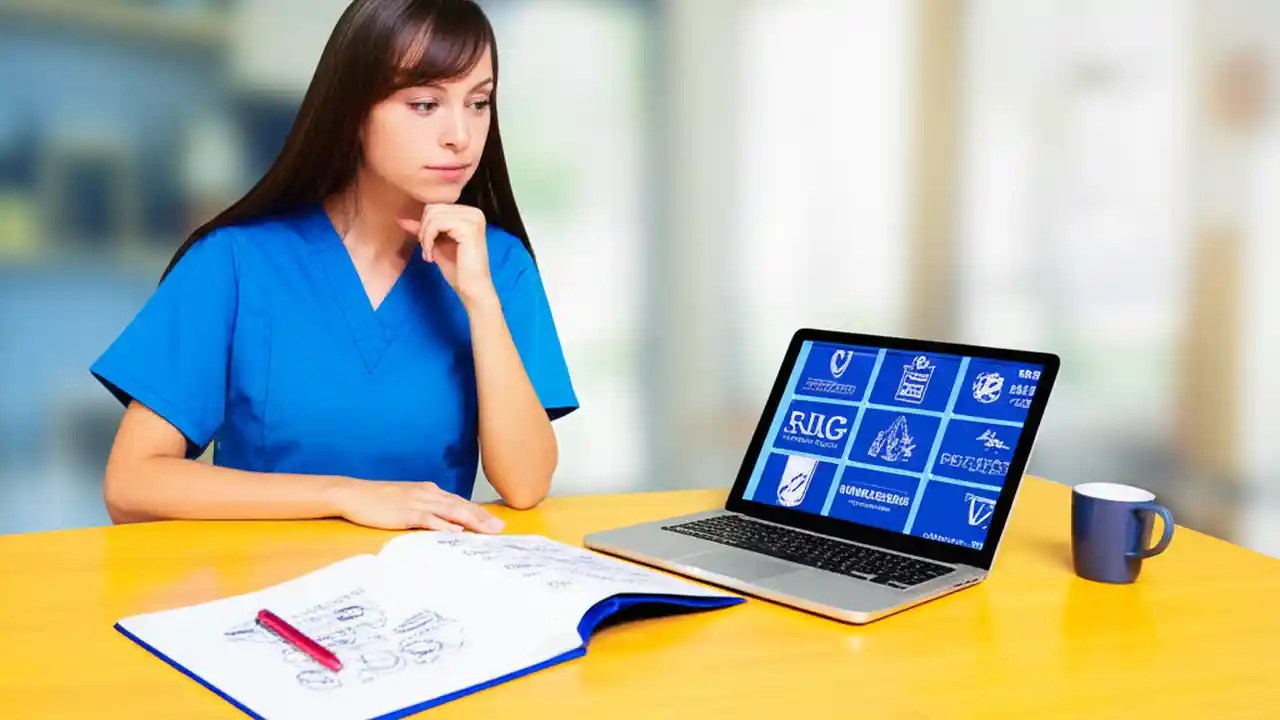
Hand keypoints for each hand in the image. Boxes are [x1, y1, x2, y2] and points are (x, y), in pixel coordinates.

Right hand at [331, 479, 504, 532]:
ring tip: (488, 530)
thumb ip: (425, 507)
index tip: (494, 521)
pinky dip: (444, 525)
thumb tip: (443, 521)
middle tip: (501, 528)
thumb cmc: (378, 499)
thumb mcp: (406, 499)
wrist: (353, 493)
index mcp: (429, 490)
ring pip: (451, 512)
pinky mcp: (405, 513)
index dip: (478, 512)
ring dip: (472, 521)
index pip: (459, 502)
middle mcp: (427, 494)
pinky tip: (456, 532)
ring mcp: (417, 502)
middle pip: (460, 506)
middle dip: (482, 517)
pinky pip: (428, 520)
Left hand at [397, 204, 496, 306]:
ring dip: (425, 236)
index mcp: (469, 213)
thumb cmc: (458, 269)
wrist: (472, 288)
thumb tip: (400, 218)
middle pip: (433, 208)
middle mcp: (474, 212)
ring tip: (428, 254)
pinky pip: (436, 224)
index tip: (426, 246)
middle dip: (423, 230)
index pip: (435, 207)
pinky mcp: (468, 227)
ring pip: (433, 215)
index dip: (424, 225)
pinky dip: (428, 239)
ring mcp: (472, 218)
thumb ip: (422, 229)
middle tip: (426, 250)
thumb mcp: (436, 244)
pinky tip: (431, 255)